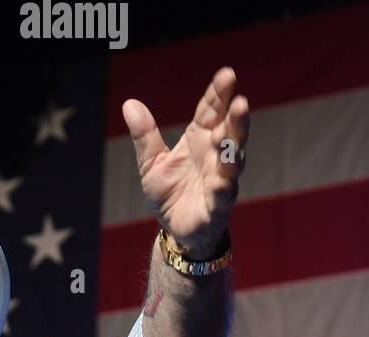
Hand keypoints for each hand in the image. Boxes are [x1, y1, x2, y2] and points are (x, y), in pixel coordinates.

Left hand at [123, 66, 249, 257]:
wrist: (175, 229)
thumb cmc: (170, 192)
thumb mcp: (152, 163)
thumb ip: (145, 136)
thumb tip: (129, 103)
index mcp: (202, 139)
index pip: (213, 111)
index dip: (220, 94)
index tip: (226, 74)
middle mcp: (216, 156)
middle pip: (230, 132)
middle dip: (236, 118)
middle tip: (240, 101)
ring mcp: (221, 180)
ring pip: (233, 160)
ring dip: (235, 147)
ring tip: (234, 136)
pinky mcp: (217, 205)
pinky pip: (222, 195)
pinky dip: (222, 188)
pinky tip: (219, 182)